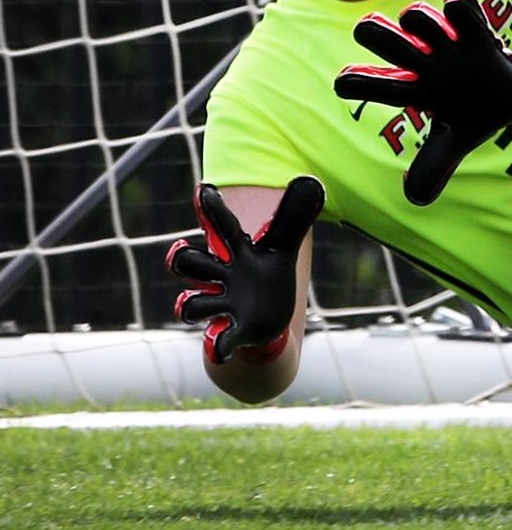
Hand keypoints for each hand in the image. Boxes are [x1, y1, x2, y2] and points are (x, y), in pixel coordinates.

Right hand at [167, 177, 323, 364]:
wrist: (266, 324)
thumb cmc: (266, 279)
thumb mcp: (281, 249)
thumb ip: (292, 219)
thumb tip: (311, 181)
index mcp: (235, 253)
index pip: (220, 227)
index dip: (211, 209)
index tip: (203, 189)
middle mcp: (221, 278)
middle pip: (187, 262)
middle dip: (182, 256)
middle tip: (182, 250)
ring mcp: (221, 306)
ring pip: (190, 303)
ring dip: (191, 302)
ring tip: (198, 300)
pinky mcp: (231, 333)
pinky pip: (217, 341)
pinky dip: (218, 345)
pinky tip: (220, 349)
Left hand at [333, 0, 511, 205]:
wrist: (510, 97)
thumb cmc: (471, 116)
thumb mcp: (454, 144)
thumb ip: (433, 167)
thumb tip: (414, 197)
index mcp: (411, 89)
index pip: (368, 83)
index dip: (357, 82)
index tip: (349, 83)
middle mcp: (422, 62)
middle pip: (380, 37)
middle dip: (376, 35)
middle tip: (381, 40)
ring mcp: (447, 44)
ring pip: (417, 16)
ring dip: (420, 21)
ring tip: (441, 41)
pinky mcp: (475, 32)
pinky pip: (461, 7)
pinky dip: (460, 9)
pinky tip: (465, 21)